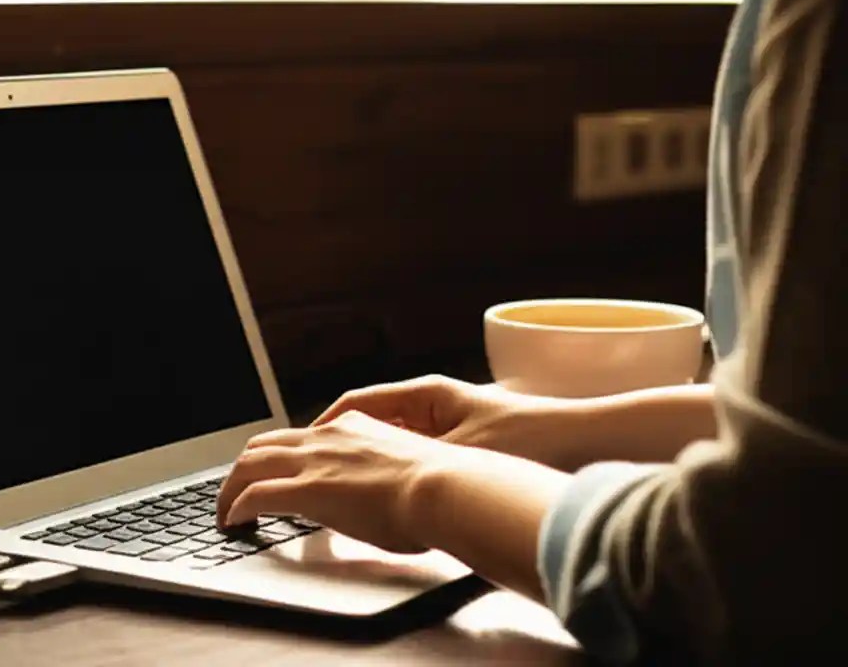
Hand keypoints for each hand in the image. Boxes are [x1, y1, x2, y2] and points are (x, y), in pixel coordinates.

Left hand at [215, 410, 458, 552]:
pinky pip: (256, 495)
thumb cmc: (440, 487)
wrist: (445, 489)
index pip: (300, 436)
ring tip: (225, 509)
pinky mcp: (308, 489)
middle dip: (244, 467)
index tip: (272, 471)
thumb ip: (381, 472)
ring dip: (231, 488)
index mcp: (352, 427)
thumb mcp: (403, 467)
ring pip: (250, 464)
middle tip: (236, 490)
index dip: (278, 455)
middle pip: (264, 444)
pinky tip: (233, 521)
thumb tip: (379, 491)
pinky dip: (236, 507)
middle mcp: (327, 437)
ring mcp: (315, 461)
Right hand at [313, 375, 578, 468]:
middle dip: (340, 443)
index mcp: (426, 394)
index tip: (303, 445)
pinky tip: (394, 494)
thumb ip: (414, 463)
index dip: (324, 425)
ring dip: (369, 459)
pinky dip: (398, 470)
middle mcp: (435, 402)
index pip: (356, 403)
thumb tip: (374, 478)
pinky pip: (416, 455)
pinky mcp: (468, 444)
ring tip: (347, 484)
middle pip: (370, 420)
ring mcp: (451, 422)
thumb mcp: (461, 453)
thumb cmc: (532, 437)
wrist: (587, 440)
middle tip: (313, 468)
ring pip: (393, 439)